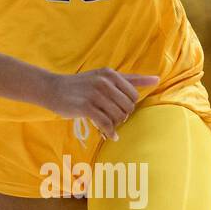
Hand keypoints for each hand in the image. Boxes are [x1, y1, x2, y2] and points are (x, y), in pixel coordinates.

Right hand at [43, 69, 158, 140]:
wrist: (53, 89)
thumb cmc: (82, 85)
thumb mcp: (105, 77)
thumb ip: (131, 79)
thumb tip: (157, 79)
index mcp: (111, 74)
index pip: (133, 95)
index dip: (129, 106)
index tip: (119, 110)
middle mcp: (104, 82)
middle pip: (127, 107)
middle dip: (123, 117)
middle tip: (113, 120)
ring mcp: (95, 94)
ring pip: (117, 116)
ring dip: (115, 125)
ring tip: (108, 126)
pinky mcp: (86, 107)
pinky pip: (106, 123)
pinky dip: (109, 132)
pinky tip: (107, 135)